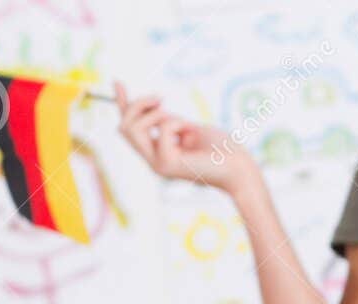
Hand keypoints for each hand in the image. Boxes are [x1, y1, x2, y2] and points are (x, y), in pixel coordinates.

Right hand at [115, 82, 256, 193]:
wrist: (239, 166)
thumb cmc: (221, 148)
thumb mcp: (187, 126)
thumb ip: (166, 119)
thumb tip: (152, 101)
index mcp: (158, 153)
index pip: (129, 128)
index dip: (122, 104)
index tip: (118, 82)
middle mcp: (154, 161)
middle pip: (123, 127)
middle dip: (136, 104)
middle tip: (161, 98)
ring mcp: (159, 165)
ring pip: (131, 129)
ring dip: (154, 114)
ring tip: (181, 119)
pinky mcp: (167, 164)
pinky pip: (160, 131)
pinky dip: (175, 123)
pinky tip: (191, 131)